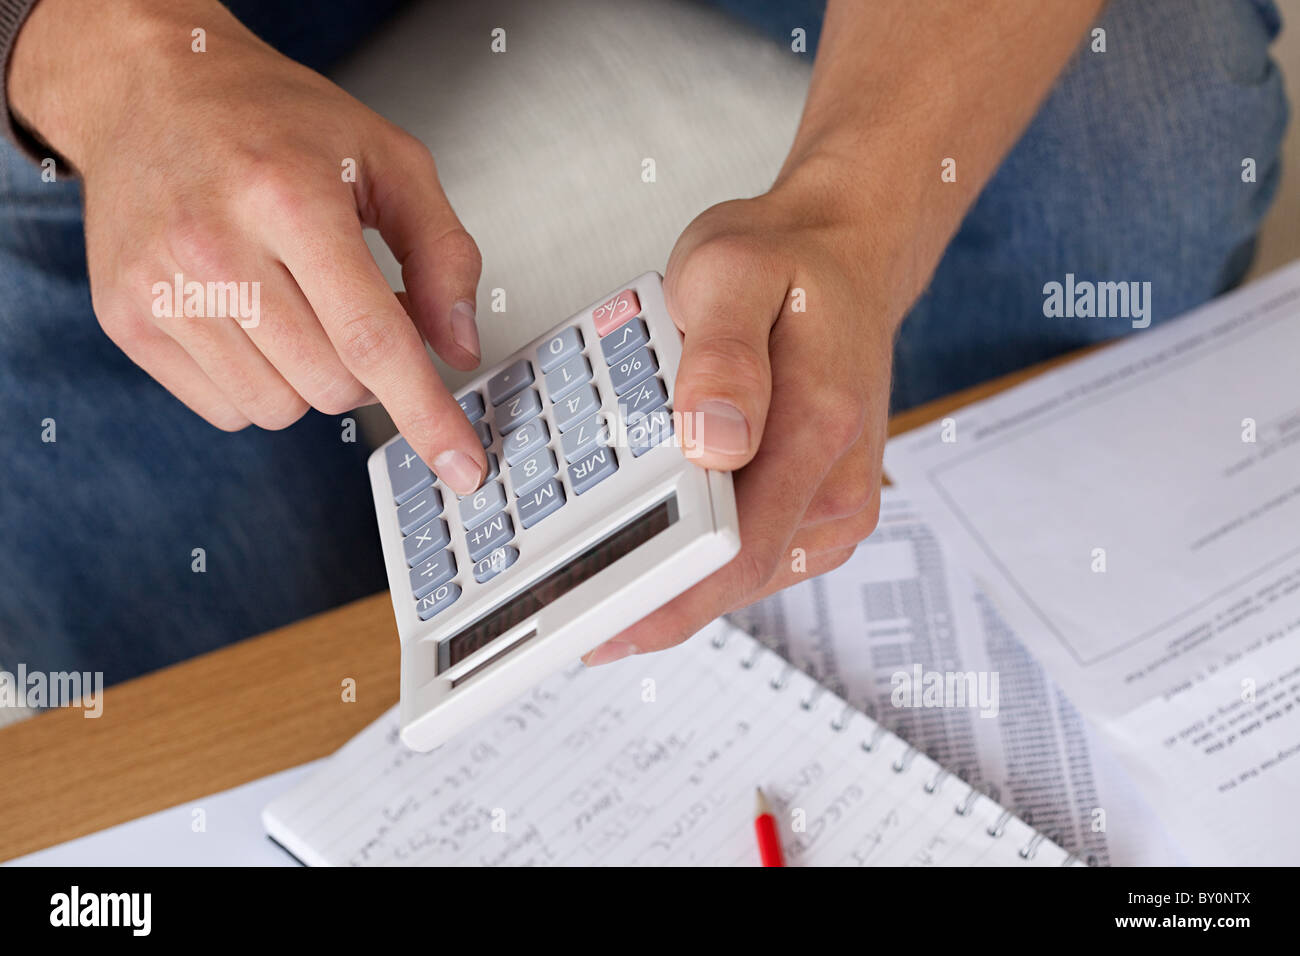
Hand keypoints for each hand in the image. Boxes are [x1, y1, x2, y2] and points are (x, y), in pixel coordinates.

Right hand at [10, 0, 487, 492]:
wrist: (152, 88)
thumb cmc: (276, 122)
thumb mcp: (390, 162)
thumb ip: (443, 254)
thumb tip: (459, 348)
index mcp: (288, 197)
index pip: (373, 339)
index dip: (427, 413)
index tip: (463, 468)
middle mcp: (214, 246)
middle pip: (333, 386)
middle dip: (366, 367)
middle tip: (351, 305)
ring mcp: (160, 288)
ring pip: (280, 409)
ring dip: (309, 378)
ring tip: (294, 301)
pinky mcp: (126, 319)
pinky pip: (226, 410)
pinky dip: (257, 382)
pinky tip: (248, 317)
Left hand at [583, 163, 904, 664]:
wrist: (843, 258)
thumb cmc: (788, 267)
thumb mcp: (734, 273)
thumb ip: (724, 357)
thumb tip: (714, 441)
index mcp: (819, 431)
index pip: (737, 553)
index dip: (660, 602)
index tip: (593, 628)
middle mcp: (837, 486)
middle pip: (730, 579)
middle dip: (646, 595)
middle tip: (559, 602)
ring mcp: (829, 507)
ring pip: (735, 576)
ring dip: (667, 573)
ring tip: (589, 566)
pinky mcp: (812, 512)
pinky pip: (745, 552)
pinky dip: (690, 548)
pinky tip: (641, 534)